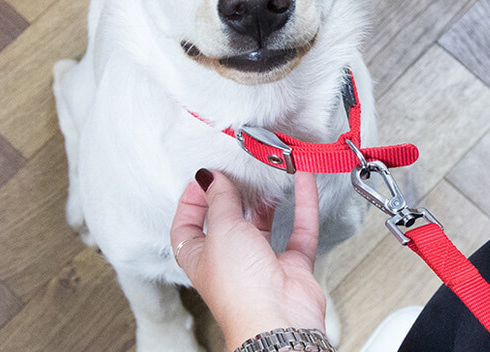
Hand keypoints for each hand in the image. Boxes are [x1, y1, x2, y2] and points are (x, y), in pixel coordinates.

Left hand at [171, 168, 325, 349]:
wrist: (277, 319)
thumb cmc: (239, 288)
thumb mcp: (220, 230)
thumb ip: (219, 200)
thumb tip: (210, 178)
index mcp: (199, 259)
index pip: (186, 226)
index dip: (190, 201)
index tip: (203, 178)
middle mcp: (229, 263)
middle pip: (227, 223)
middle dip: (233, 196)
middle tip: (238, 170)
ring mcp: (262, 264)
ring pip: (264, 225)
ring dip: (268, 200)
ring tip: (269, 174)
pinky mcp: (292, 267)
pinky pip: (299, 229)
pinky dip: (302, 203)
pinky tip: (302, 180)